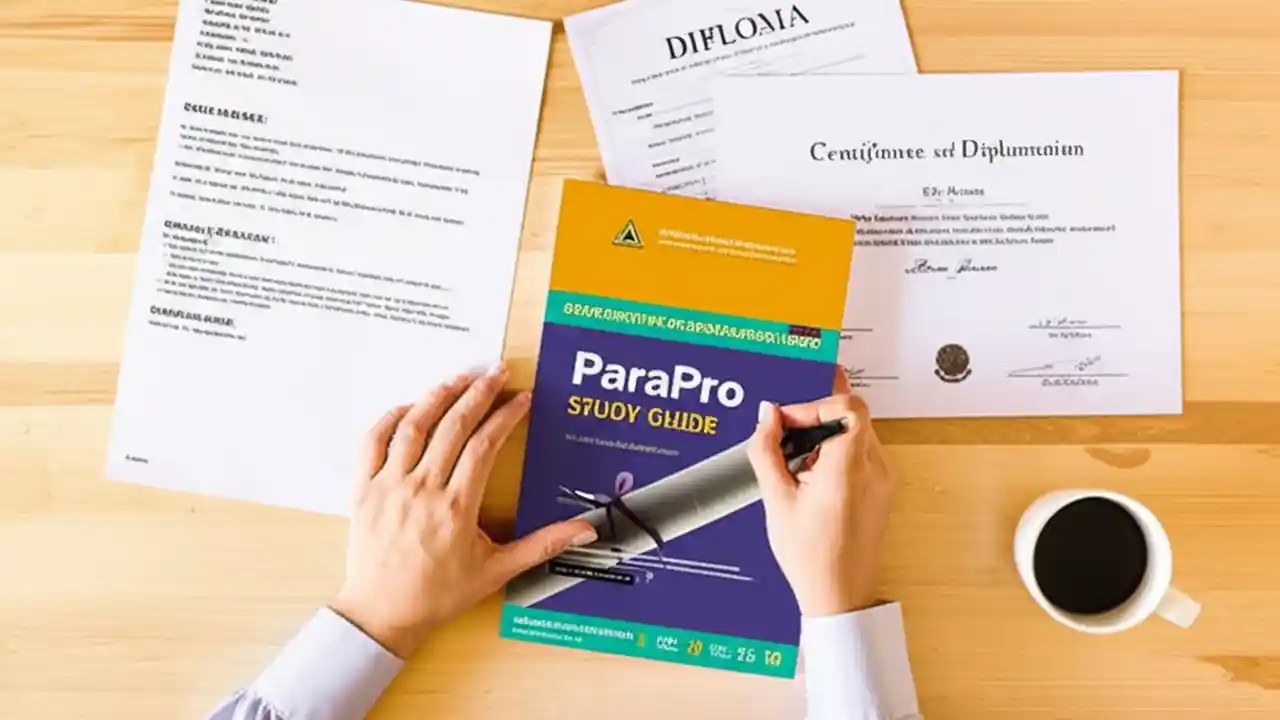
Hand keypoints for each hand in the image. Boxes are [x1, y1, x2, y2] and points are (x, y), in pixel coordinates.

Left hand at [331, 365, 596, 657]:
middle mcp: (422, 490)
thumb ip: (542, 545)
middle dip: (478, 392)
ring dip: (438, 395)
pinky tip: (411, 406)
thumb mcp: (497, 571)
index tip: (521, 398)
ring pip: (413, 425)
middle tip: (497, 371)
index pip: (484, 445)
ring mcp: (389, 487)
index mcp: (457, 508)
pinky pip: (372, 441)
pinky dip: (391, 418)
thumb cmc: (439, 594)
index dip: (506, 416)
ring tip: (461, 376)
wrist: (381, 614)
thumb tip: (586, 531)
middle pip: (453, 426)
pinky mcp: (363, 490)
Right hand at [746, 370, 895, 616]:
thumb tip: (767, 416)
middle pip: (851, 414)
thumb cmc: (811, 558)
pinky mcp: (883, 486)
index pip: (848, 405)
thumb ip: (767, 450)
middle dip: (815, 416)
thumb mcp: (776, 500)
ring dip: (825, 433)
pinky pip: (861, 450)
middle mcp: (875, 469)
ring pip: (856, 430)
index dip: (814, 403)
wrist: (840, 595)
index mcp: (849, 469)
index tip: (787, 418)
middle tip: (786, 433)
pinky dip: (835, 450)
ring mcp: (884, 477)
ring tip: (797, 460)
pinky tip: (811, 473)